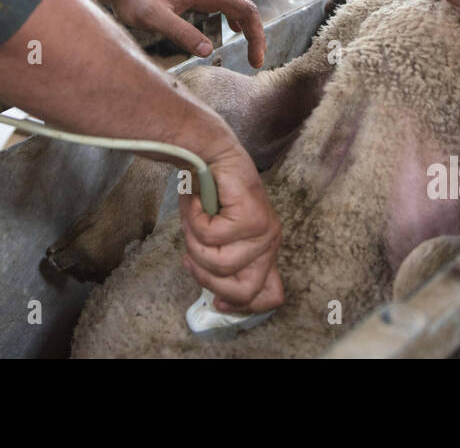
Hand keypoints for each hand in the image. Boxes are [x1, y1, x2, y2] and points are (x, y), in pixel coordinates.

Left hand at [76, 0, 265, 67]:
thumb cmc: (134, 0)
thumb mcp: (156, 20)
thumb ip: (183, 34)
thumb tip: (209, 51)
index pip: (246, 10)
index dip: (256, 35)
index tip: (255, 60)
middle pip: (245, 6)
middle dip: (255, 33)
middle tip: (255, 60)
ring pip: (235, 2)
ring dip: (245, 24)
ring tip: (248, 48)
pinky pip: (222, 1)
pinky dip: (232, 16)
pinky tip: (228, 28)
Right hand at [180, 140, 283, 312]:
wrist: (210, 153)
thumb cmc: (208, 195)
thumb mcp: (213, 237)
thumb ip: (219, 262)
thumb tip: (216, 298)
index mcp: (264, 251)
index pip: (268, 295)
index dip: (240, 306)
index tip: (215, 301)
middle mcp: (270, 243)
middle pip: (243, 290)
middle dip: (207, 278)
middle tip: (189, 256)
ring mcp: (265, 232)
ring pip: (220, 263)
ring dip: (194, 242)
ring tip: (193, 219)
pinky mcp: (253, 218)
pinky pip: (212, 237)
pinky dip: (194, 219)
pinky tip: (197, 202)